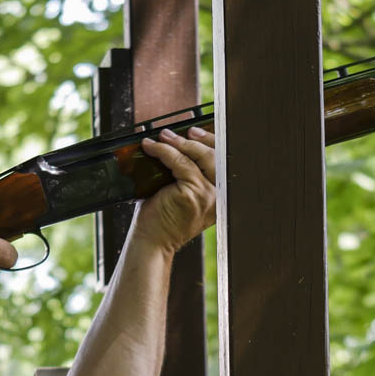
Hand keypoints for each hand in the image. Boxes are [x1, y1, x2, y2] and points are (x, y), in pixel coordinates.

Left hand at [133, 126, 216, 253]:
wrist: (151, 242)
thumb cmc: (161, 220)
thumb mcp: (180, 194)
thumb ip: (187, 175)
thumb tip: (178, 144)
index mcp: (219, 197)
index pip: (223, 163)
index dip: (212, 143)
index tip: (197, 132)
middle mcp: (219, 197)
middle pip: (216, 156)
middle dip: (196, 139)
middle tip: (173, 133)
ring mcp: (208, 196)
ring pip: (199, 157)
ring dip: (179, 143)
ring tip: (162, 138)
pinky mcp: (193, 194)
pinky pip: (181, 163)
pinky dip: (165, 151)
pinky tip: (152, 147)